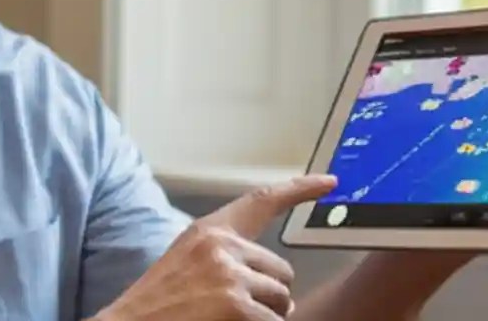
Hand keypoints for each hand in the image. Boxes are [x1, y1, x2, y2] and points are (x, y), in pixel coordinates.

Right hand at [96, 174, 337, 320]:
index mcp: (207, 230)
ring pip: (282, 299)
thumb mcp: (187, 266)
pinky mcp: (237, 304)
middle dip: (270, 294)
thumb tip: (280, 290)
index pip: (262, 201)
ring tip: (226, 319)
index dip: (300, 189)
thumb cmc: (157, 306)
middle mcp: (221, 245)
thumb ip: (229, 262)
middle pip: (282, 269)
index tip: (329, 181)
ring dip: (265, 316)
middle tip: (236, 311)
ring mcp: (230, 273)